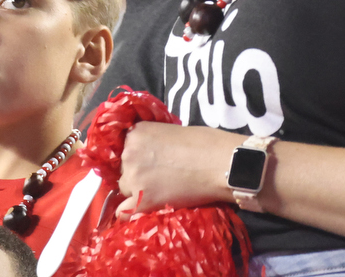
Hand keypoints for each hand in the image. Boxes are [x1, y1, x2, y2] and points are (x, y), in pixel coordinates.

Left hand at [116, 122, 243, 211]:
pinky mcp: (141, 202)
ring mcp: (133, 178)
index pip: (124, 147)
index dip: (138, 155)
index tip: (152, 160)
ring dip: (138, 190)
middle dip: (138, 172)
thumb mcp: (172, 131)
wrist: (222, 164)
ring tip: (162, 190)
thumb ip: (153, 142)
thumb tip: (149, 153)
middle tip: (160, 175)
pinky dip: (133, 212)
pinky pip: (124, 212)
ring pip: (125, 188)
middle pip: (122, 168)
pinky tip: (147, 208)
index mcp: (136, 132)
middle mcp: (128, 153)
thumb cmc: (206, 143)